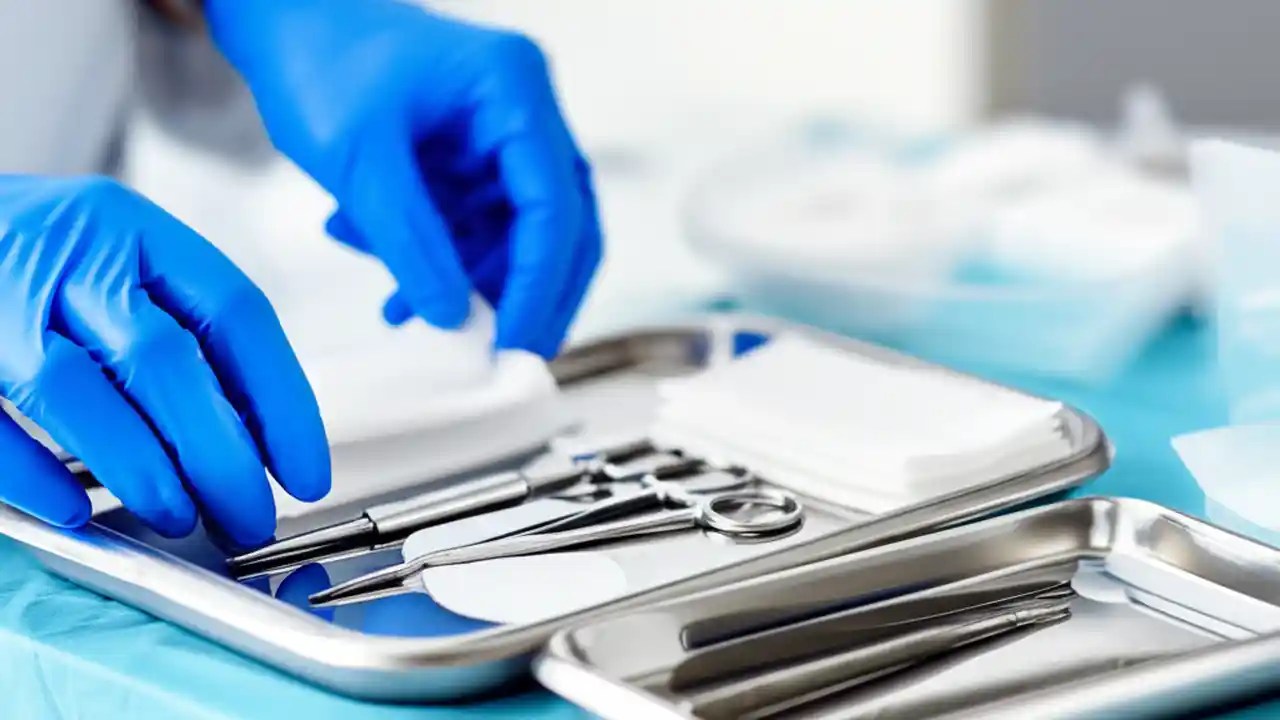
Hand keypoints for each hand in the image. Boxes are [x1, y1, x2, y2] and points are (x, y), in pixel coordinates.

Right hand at [0, 175, 329, 545]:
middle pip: (160, 357)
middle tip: (250, 518)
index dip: (281, 402)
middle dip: (219, 453)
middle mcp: (63, 254)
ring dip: (137, 466)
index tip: (306, 472)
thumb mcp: (112, 258)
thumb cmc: (30, 250)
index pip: (232, 312)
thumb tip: (255, 441)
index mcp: (130, 229)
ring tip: (179, 517)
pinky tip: (74, 513)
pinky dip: (31, 473)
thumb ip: (178, 331)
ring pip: (69, 389)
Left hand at [208, 0, 601, 357]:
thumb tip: (454, 319)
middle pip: (562, 223)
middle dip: (530, 294)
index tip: (512, 343)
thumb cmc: (317, 60)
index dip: (538, 284)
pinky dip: (447, 264)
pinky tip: (398, 290)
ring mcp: (501, 135)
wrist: (280, 21)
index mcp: (513, 92)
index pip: (554, 205)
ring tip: (409, 313)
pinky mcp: (472, 157)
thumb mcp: (361, 161)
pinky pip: (480, 227)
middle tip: (505, 355)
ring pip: (520, 233)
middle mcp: (523, 111)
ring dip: (475, 284)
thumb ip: (412, 244)